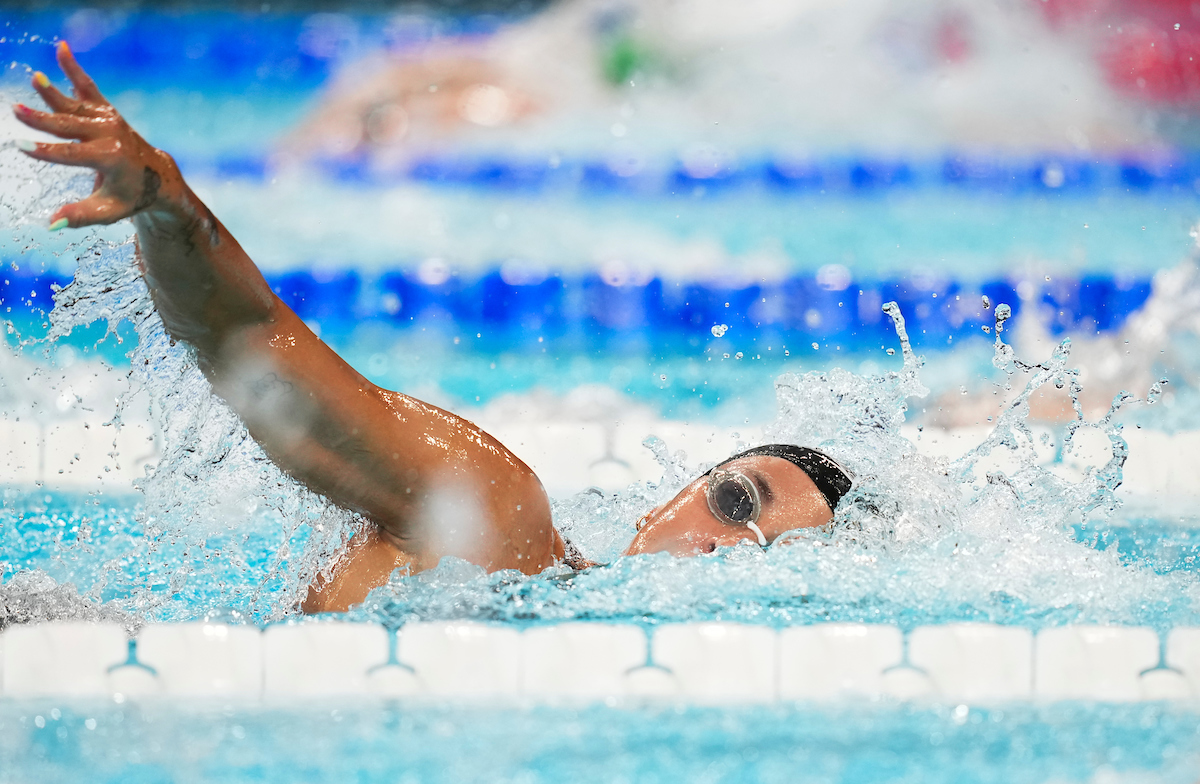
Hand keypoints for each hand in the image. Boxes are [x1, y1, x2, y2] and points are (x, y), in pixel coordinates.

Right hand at [12, 41, 179, 230]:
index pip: (71, 155)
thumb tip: (50, 224)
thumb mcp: (108, 212)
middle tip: (17, 111)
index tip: (22, 146)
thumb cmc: (130, 197)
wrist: (157, 177)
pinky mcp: (107, 111)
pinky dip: (74, 68)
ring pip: (75, 105)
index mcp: (110, 159)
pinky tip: (62, 48)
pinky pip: (88, 88)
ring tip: (34, 78)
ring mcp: (109, 120)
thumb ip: (79, 216)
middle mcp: (110, 135)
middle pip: (69, 127)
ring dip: (53, 92)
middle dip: (43, 120)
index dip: (46, 152)